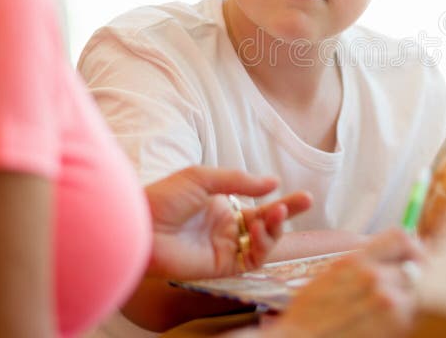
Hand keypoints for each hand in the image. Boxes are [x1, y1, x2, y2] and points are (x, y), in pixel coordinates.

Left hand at [144, 166, 311, 279]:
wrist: (138, 225)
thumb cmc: (163, 198)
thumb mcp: (203, 178)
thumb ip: (239, 181)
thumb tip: (273, 183)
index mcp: (222, 209)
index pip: (259, 208)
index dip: (280, 201)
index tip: (298, 194)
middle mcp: (226, 230)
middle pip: (267, 224)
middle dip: (288, 212)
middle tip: (307, 199)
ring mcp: (225, 249)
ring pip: (264, 243)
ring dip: (275, 227)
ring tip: (275, 213)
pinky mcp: (220, 266)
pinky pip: (251, 260)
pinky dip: (261, 245)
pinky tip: (257, 228)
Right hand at [263, 229, 425, 337]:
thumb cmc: (310, 315)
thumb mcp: (333, 275)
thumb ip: (363, 262)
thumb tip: (392, 255)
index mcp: (356, 261)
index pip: (400, 237)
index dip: (411, 246)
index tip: (413, 255)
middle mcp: (374, 277)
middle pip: (415, 265)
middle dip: (415, 275)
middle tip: (410, 284)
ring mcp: (387, 303)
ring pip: (419, 290)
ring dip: (412, 296)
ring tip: (396, 306)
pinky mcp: (396, 327)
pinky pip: (414, 314)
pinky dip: (409, 315)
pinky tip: (392, 320)